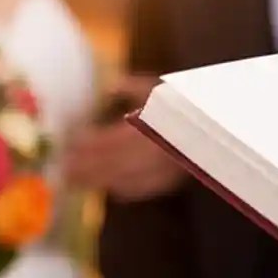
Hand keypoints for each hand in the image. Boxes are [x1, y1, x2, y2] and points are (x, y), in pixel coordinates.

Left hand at [65, 76, 185, 200]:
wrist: (214, 128)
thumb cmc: (184, 105)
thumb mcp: (159, 89)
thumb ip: (133, 87)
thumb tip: (110, 85)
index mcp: (149, 126)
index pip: (111, 138)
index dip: (88, 144)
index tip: (70, 145)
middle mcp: (153, 150)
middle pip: (112, 163)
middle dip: (86, 168)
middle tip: (63, 172)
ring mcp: (163, 169)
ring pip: (125, 179)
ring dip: (98, 182)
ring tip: (75, 184)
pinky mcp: (171, 180)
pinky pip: (144, 190)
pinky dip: (124, 191)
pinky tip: (109, 190)